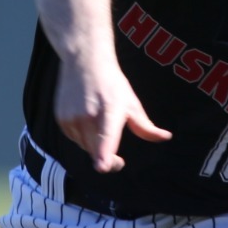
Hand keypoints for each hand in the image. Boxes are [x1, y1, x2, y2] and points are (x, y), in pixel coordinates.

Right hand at [53, 58, 170, 172]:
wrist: (84, 61)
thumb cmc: (112, 83)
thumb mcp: (131, 103)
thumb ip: (146, 126)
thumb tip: (166, 137)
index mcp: (110, 110)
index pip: (107, 136)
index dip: (104, 154)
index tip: (103, 166)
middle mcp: (88, 115)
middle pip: (96, 151)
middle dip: (108, 159)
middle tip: (118, 161)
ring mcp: (72, 117)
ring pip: (85, 147)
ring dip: (94, 146)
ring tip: (99, 124)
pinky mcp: (61, 119)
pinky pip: (74, 139)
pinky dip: (82, 137)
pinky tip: (86, 120)